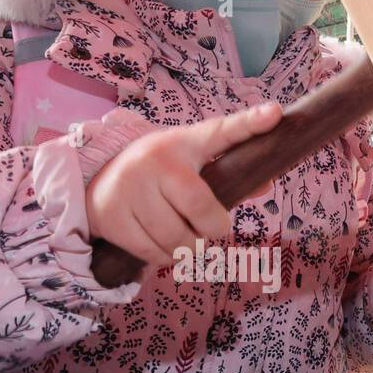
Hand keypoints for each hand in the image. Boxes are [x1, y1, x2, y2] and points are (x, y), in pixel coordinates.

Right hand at [86, 102, 282, 267]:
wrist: (96, 180)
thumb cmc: (156, 173)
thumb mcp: (188, 163)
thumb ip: (227, 171)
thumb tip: (266, 181)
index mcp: (183, 144)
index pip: (220, 132)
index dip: (250, 123)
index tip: (276, 114)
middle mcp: (155, 161)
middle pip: (203, 211)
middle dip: (213, 230)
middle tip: (209, 229)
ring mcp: (131, 189)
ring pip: (178, 239)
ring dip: (189, 248)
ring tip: (185, 238)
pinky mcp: (114, 216)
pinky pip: (154, 253)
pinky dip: (166, 257)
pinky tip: (163, 244)